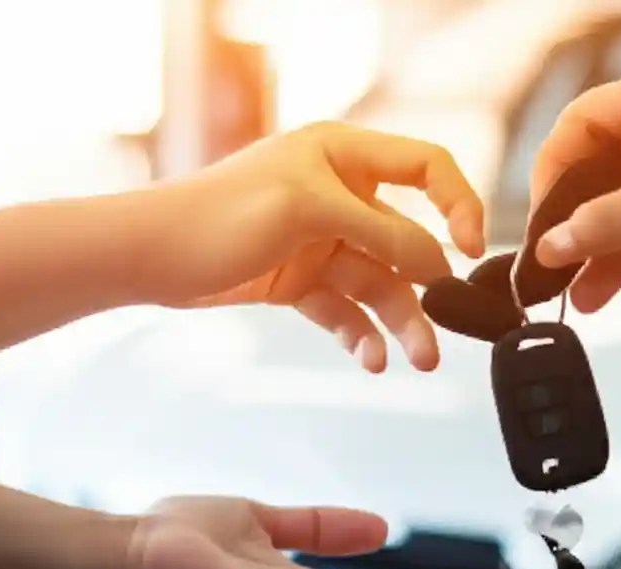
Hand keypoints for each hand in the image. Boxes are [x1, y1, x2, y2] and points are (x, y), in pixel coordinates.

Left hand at [133, 122, 485, 371]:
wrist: (147, 257)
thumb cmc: (217, 214)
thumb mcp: (308, 211)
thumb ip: (379, 232)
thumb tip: (436, 262)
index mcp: (343, 154)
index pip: (426, 167)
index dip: (458, 202)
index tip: (473, 247)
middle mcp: (338, 194)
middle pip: (405, 241)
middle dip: (426, 288)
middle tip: (444, 333)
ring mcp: (320, 239)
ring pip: (378, 283)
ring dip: (399, 321)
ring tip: (416, 361)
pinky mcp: (300, 279)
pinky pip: (345, 308)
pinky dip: (360, 333)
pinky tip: (371, 359)